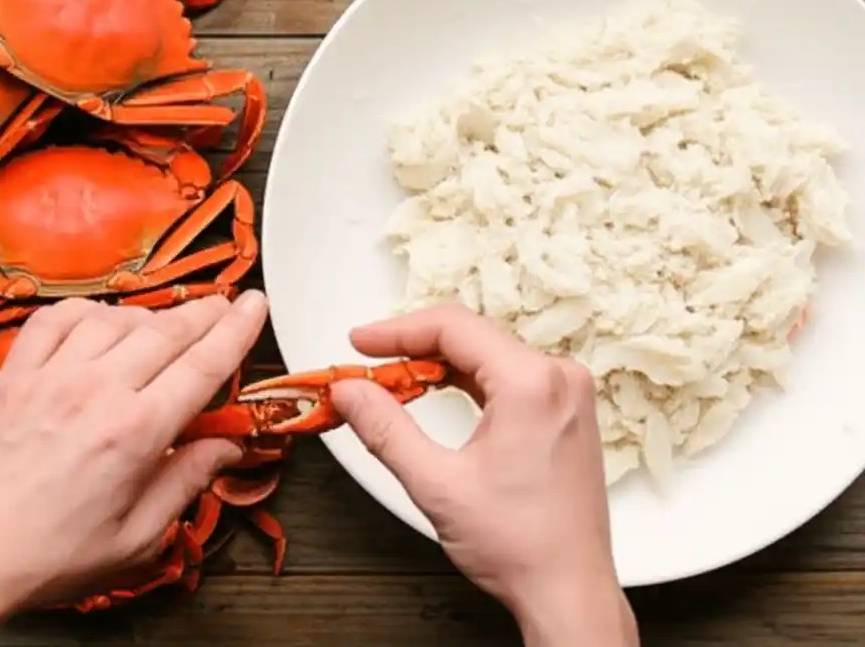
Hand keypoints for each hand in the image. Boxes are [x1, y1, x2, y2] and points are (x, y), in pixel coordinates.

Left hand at [0, 293, 268, 646]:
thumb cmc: (46, 557)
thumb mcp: (136, 537)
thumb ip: (187, 482)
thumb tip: (227, 447)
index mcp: (135, 433)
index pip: (203, 363)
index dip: (237, 329)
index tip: (255, 307)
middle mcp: (94, 392)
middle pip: (167, 331)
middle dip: (205, 313)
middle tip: (225, 307)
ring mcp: (50, 376)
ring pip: (116, 318)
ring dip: (150, 315)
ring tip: (168, 325)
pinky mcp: (13, 375)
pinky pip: (55, 320)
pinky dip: (86, 311)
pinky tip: (100, 322)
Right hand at [330, 304, 637, 646]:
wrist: (568, 590)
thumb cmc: (518, 545)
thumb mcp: (436, 484)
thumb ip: (386, 429)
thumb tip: (349, 391)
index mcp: (532, 384)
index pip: (453, 327)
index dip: (396, 331)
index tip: (358, 343)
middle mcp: (560, 378)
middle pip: (471, 337)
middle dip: (412, 349)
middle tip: (366, 369)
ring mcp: (569, 395)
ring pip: (488, 356)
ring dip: (438, 365)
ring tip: (392, 385)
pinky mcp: (567, 413)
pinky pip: (508, 378)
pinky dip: (466, 382)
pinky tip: (435, 393)